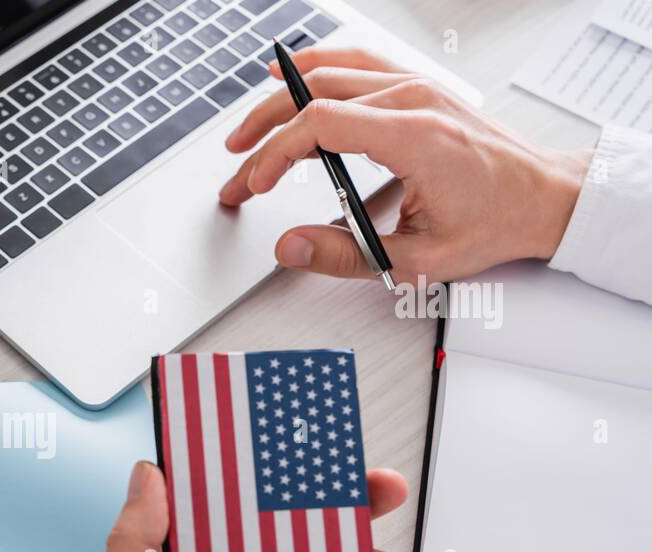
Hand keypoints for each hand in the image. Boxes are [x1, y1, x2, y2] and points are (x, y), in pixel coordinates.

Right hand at [219, 48, 591, 283]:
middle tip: (235, 169)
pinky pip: (358, 62)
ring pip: (331, 74)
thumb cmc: (493, 223)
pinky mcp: (418, 87)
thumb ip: (345, 256)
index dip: (275, 154)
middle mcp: (413, 100)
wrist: (545, 197)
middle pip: (314, 95)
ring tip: (248, 130)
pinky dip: (318, 66)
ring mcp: (417, 86)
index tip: (255, 186)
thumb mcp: (418, 259)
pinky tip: (292, 74)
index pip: (320, 124)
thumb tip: (290, 246)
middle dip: (263, 134)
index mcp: (414, 136)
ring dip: (281, 100)